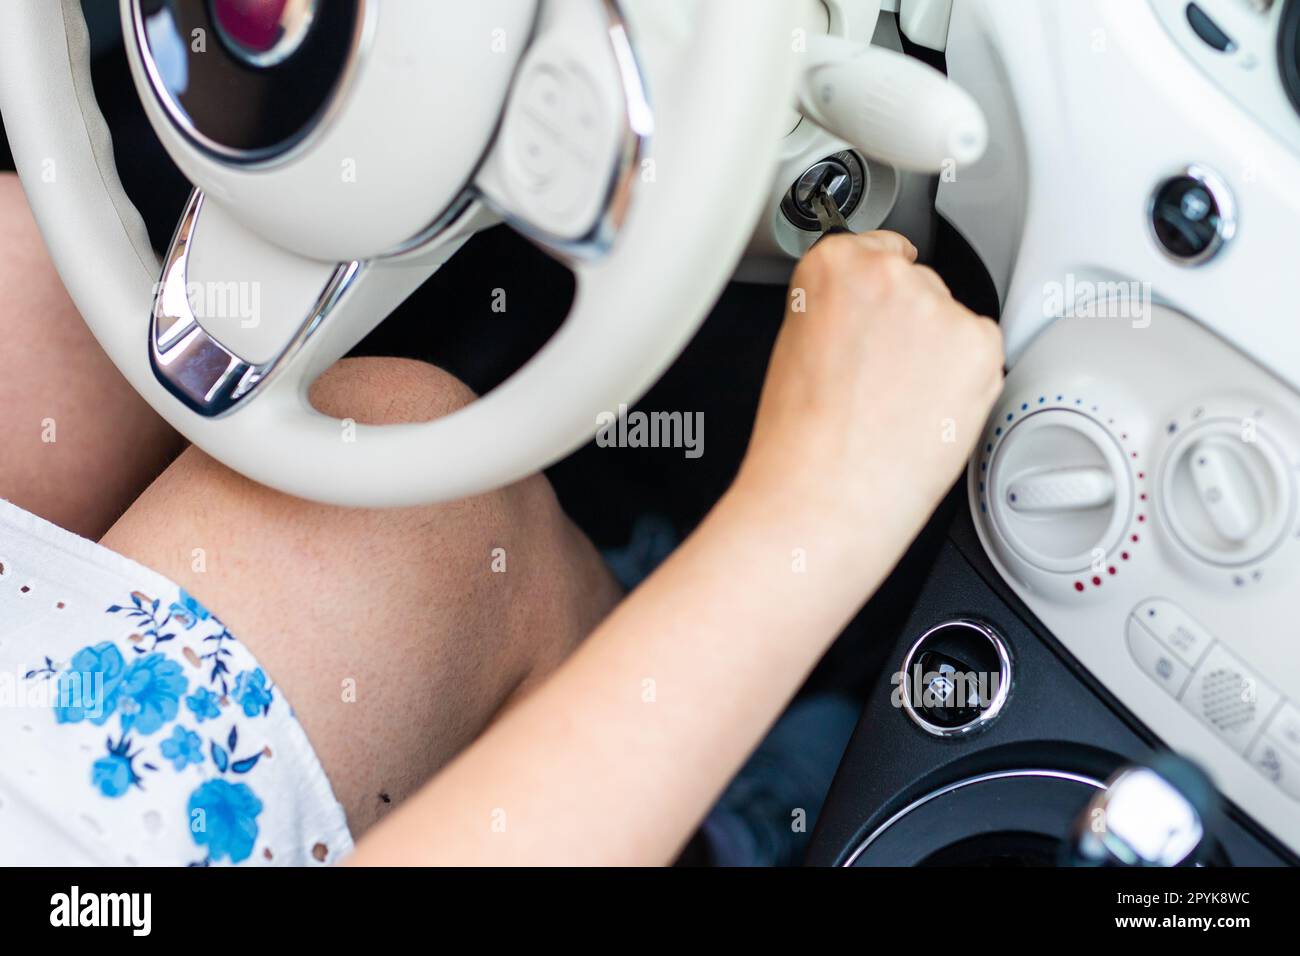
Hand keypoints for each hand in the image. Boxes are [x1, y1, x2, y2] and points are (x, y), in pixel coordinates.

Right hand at [734, 231, 1003, 550]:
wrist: (824, 495)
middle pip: (918, 284)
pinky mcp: (980, 346)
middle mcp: (889, 274)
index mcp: (833, 265)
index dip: (876, 294)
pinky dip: (963, 380)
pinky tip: (925, 411)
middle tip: (879, 377)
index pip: (875, 248)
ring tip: (898, 404)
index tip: (873, 318)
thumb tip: (867, 312)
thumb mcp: (796, 344)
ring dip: (937, 353)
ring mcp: (939, 308)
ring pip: (951, 321)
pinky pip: (980, 353)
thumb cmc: (800, 440)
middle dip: (909, 325)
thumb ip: (837, 308)